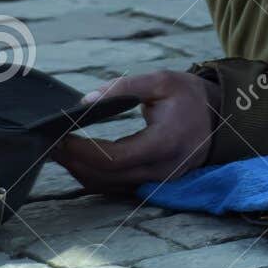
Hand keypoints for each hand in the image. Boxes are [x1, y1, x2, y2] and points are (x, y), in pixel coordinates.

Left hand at [56, 71, 218, 189]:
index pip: (114, 158)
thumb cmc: (190, 96)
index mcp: (167, 143)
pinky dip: (92, 174)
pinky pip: (114, 186)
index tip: (59, 134)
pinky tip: (77, 157)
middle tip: (48, 141)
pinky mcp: (152, 184)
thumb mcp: (162, 80)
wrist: (220, 117)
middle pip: (105, 176)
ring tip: (58, 148)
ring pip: (106, 186)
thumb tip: (84, 101)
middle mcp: (163, 170)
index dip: (81, 150)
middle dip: (72, 161)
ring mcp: (158, 181)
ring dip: (78, 170)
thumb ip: (124, 87)